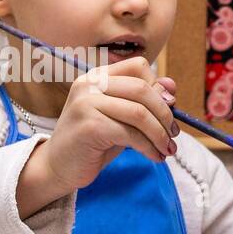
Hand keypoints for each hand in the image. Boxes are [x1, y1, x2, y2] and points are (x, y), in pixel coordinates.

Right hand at [15, 61, 177, 217]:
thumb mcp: (121, 118)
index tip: (171, 109)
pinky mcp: (89, 126)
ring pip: (139, 113)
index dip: (159, 86)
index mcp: (97, 76)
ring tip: (167, 149)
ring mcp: (86, 103)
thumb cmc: (92, 142)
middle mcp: (89, 84)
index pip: (138, 66)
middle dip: (165, 114)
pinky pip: (130, 134)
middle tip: (174, 135)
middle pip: (142, 89)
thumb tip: (171, 87)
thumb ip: (142, 101)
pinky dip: (149, 147)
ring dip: (160, 134)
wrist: (58, 167)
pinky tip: (154, 157)